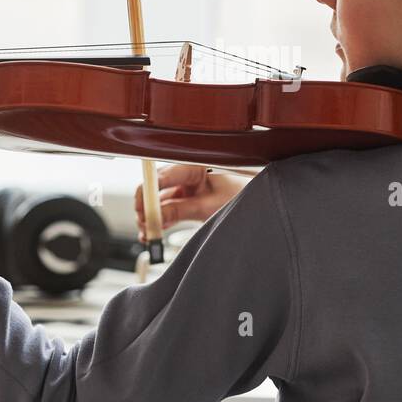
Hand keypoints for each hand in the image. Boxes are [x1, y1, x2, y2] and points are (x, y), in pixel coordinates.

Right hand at [133, 164, 249, 241]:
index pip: (162, 175)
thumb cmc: (240, 197)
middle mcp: (186, 176)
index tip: (141, 208)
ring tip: (148, 234)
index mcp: (193, 167)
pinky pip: (167, 211)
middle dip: (146, 206)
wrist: (259, 205)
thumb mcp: (208, 206)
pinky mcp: (187, 202)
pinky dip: (160, 222)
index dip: (148, 190)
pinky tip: (153, 234)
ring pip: (159, 202)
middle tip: (143, 224)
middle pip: (156, 189)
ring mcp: (185, 190)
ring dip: (151, 217)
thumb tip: (156, 216)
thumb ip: (180, 210)